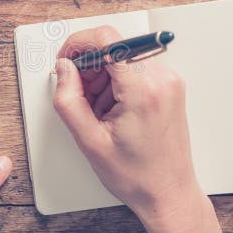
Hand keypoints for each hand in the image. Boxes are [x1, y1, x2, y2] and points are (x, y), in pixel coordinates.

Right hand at [53, 26, 205, 232]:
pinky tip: (113, 112)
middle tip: (83, 100)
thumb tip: (63, 69)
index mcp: (143, 89)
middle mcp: (161, 78)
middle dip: (89, 69)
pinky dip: (116, 85)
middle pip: (112, 48)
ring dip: (102, 80)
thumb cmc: (136, 175)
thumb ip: (69, 99)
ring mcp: (168, 80)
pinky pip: (132, 70)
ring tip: (101, 114)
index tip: (66, 60)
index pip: (107, 39)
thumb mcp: (89, 141)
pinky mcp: (168, 86)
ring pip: (120, 59)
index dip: (78, 44)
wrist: (168, 193)